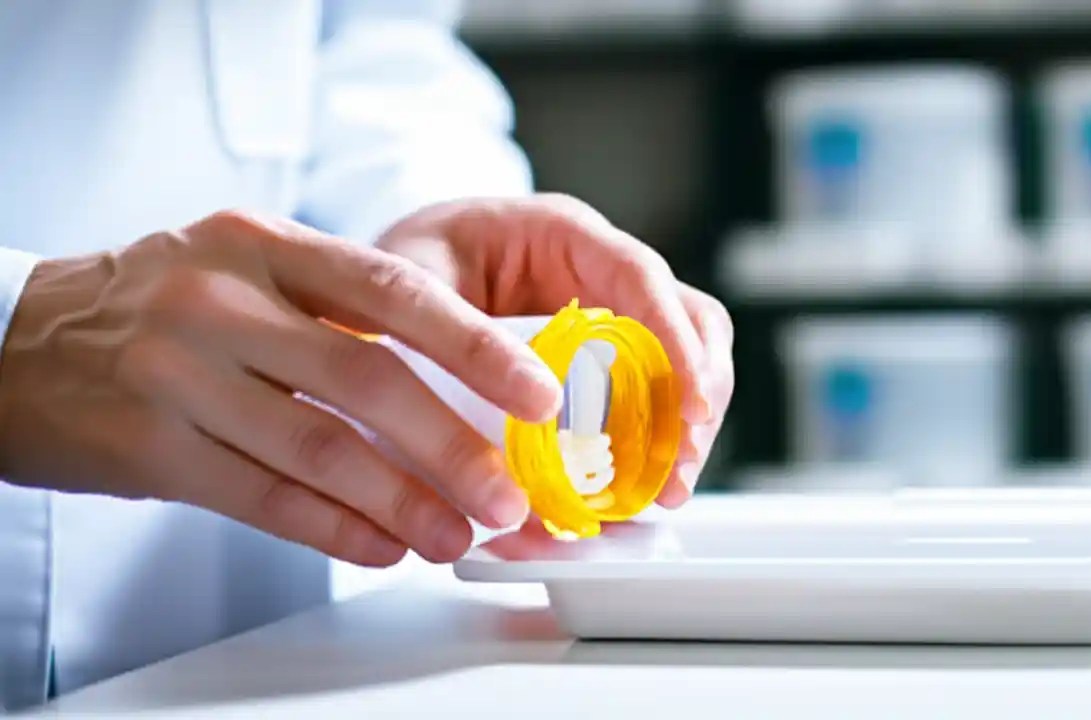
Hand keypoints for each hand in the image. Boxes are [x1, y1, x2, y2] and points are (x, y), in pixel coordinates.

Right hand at [0, 210, 564, 565]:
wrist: (17, 337)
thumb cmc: (159, 302)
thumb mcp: (243, 268)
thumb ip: (336, 311)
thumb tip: (457, 382)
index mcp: (265, 246)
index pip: (394, 292)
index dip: (476, 347)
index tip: (538, 395)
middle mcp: (223, 301)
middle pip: (367, 379)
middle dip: (452, 446)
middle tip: (507, 496)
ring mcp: (179, 374)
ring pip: (320, 449)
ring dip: (403, 503)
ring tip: (456, 535)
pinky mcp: (148, 446)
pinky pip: (264, 498)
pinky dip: (335, 529)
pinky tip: (382, 546)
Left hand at [377, 194, 734, 507]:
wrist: (380, 282)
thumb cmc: (404, 262)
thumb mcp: (411, 281)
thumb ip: (458, 336)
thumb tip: (520, 414)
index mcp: (562, 234)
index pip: (639, 276)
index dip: (675, 340)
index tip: (691, 404)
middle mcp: (598, 273)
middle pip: (689, 323)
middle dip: (696, 398)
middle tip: (680, 467)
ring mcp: (604, 321)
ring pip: (680, 367)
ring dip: (681, 432)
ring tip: (664, 492)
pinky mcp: (595, 367)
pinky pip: (643, 403)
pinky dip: (645, 450)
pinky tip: (631, 493)